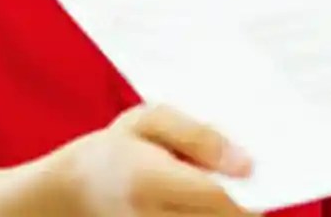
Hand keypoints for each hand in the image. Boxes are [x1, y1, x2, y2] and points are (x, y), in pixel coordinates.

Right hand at [47, 104, 258, 216]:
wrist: (66, 195)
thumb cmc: (113, 150)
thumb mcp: (148, 122)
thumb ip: (199, 136)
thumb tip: (246, 163)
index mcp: (150, 181)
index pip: (219, 197)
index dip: (251, 191)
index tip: (264, 174)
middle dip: (244, 204)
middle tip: (249, 182)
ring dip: (226, 212)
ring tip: (226, 191)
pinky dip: (209, 216)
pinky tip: (207, 203)